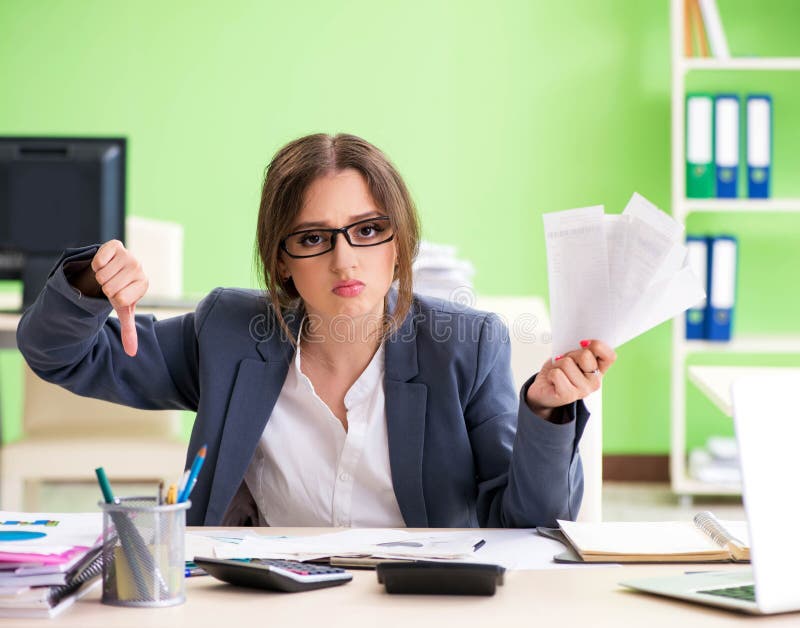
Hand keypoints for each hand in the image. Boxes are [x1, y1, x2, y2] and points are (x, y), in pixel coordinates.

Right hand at [90, 240, 148, 356]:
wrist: (114, 267)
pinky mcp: (115, 245)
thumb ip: (129, 331)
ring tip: (109, 274)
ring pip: (101, 275)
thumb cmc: (120, 290)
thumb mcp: (124, 310)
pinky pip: (98, 260)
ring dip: (100, 276)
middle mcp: (139, 268)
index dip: (114, 299)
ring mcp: (129, 255)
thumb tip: (132, 353)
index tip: (118, 294)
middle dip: (105, 288)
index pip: (121, 300)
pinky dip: (95, 264)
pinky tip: (104, 263)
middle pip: (109, 288)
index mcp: (143, 285)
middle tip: (112, 283)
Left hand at [525, 339, 616, 421]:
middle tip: (565, 364)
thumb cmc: (559, 371)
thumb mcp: (572, 356)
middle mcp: (595, 382)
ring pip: (567, 363)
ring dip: (558, 364)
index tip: (582, 344)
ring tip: (558, 373)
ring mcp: (583, 391)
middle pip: (585, 355)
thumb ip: (582, 350)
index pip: (610, 356)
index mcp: (599, 371)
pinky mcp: (568, 396)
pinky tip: (553, 381)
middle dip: (570, 354)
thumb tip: (584, 342)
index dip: (597, 345)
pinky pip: (556, 373)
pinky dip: (550, 373)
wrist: (544, 391)